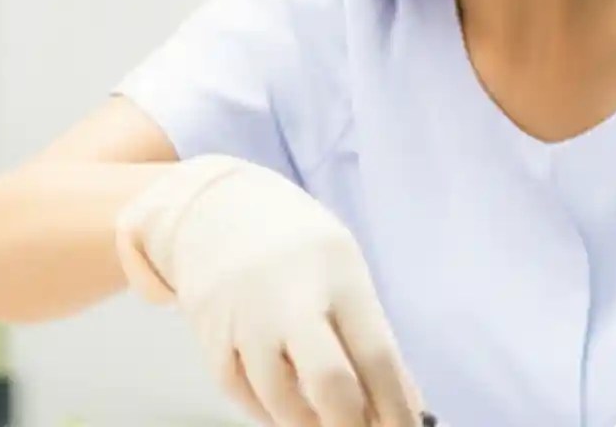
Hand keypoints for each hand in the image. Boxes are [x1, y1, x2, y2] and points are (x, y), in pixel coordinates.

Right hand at [116, 155, 422, 426]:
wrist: (217, 209)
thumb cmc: (299, 247)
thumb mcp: (346, 273)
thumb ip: (371, 337)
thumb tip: (404, 405)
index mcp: (338, 277)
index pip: (376, 355)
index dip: (397, 406)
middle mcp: (290, 299)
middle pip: (329, 383)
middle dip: (353, 424)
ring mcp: (246, 321)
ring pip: (283, 402)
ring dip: (311, 425)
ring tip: (329, 420)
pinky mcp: (211, 340)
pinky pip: (244, 397)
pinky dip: (271, 413)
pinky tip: (290, 410)